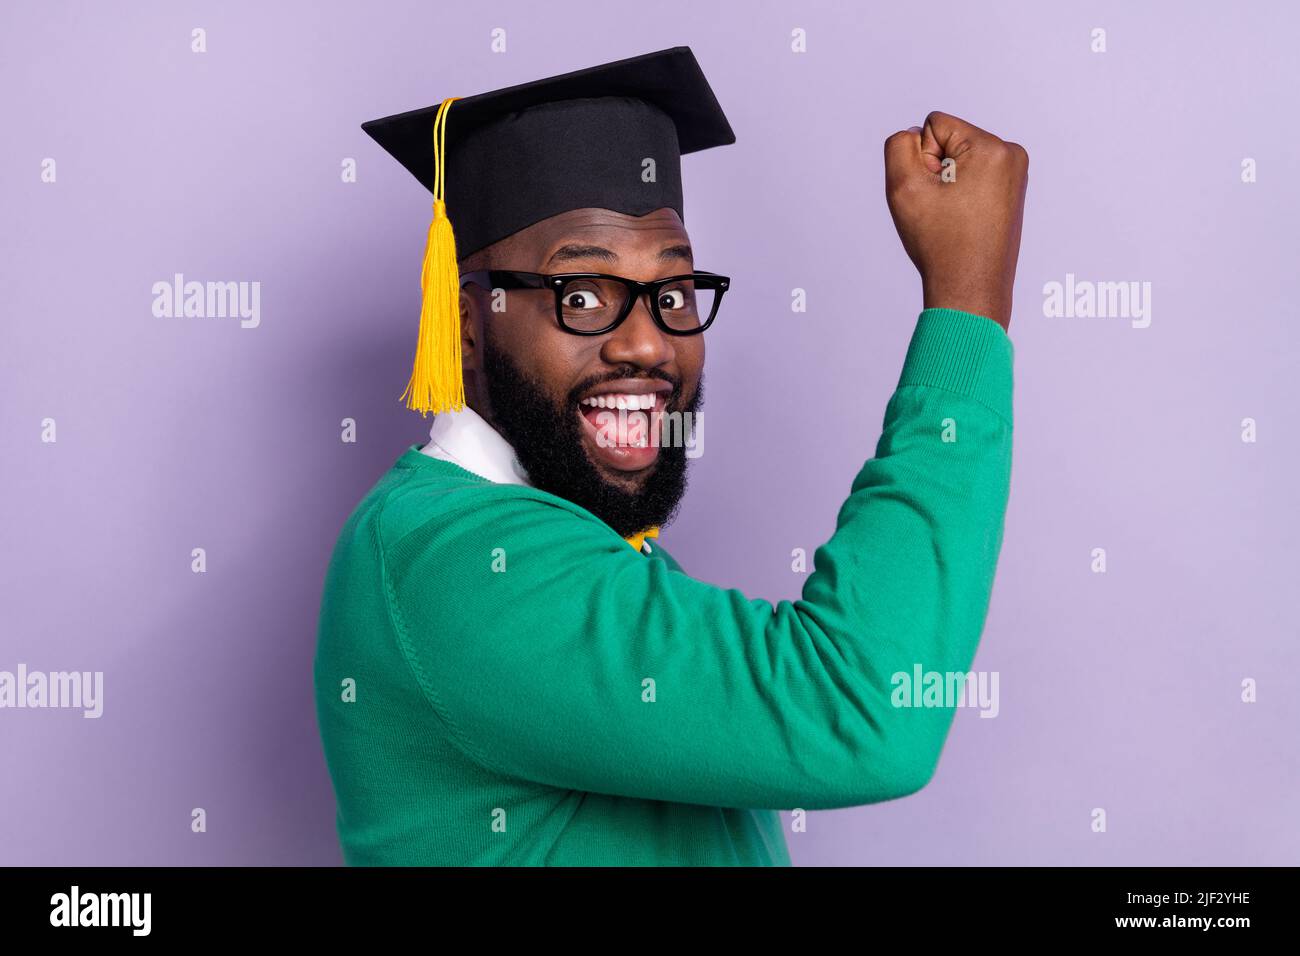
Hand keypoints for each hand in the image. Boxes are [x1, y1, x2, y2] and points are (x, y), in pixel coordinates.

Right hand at [884, 111, 1027, 330]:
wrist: (971, 290)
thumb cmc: (941, 244)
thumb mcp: (903, 188)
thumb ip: (898, 146)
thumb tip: (914, 136)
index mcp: (992, 148)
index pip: (934, 125)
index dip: (921, 161)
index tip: (934, 196)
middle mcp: (1011, 155)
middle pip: (949, 141)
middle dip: (936, 172)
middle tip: (943, 211)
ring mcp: (1015, 174)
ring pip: (958, 160)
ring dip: (946, 185)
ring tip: (953, 218)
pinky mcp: (1012, 192)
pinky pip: (972, 177)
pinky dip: (960, 196)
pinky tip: (962, 222)